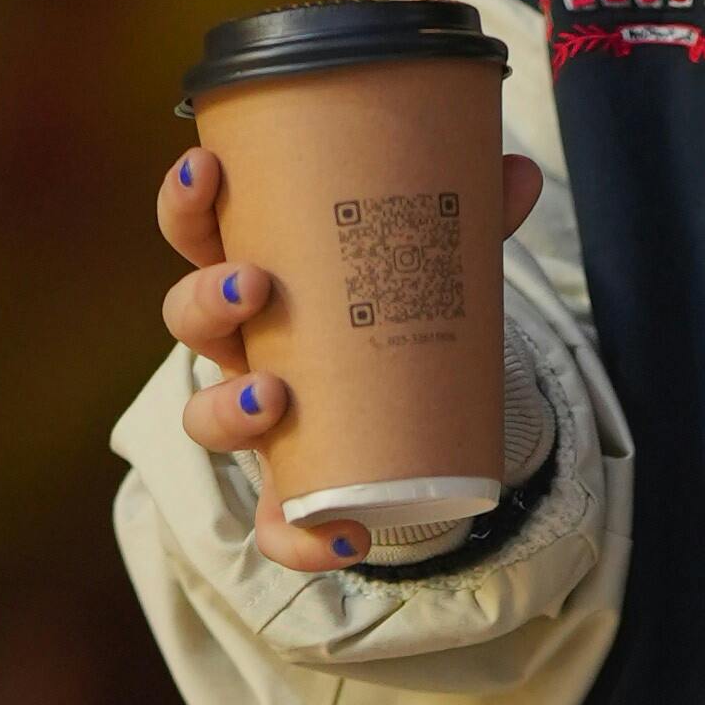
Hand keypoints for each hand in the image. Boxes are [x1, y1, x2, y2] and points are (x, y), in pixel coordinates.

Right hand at [157, 133, 543, 573]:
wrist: (412, 417)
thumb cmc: (390, 319)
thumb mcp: (430, 264)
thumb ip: (467, 220)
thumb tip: (515, 173)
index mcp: (256, 277)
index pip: (197, 233)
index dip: (188, 203)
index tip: (208, 166)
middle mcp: (240, 348)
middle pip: (188, 322)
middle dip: (205, 301)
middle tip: (254, 285)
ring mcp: (256, 423)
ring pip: (204, 418)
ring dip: (227, 408)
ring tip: (274, 398)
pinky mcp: (288, 493)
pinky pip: (277, 527)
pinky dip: (303, 538)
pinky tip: (347, 537)